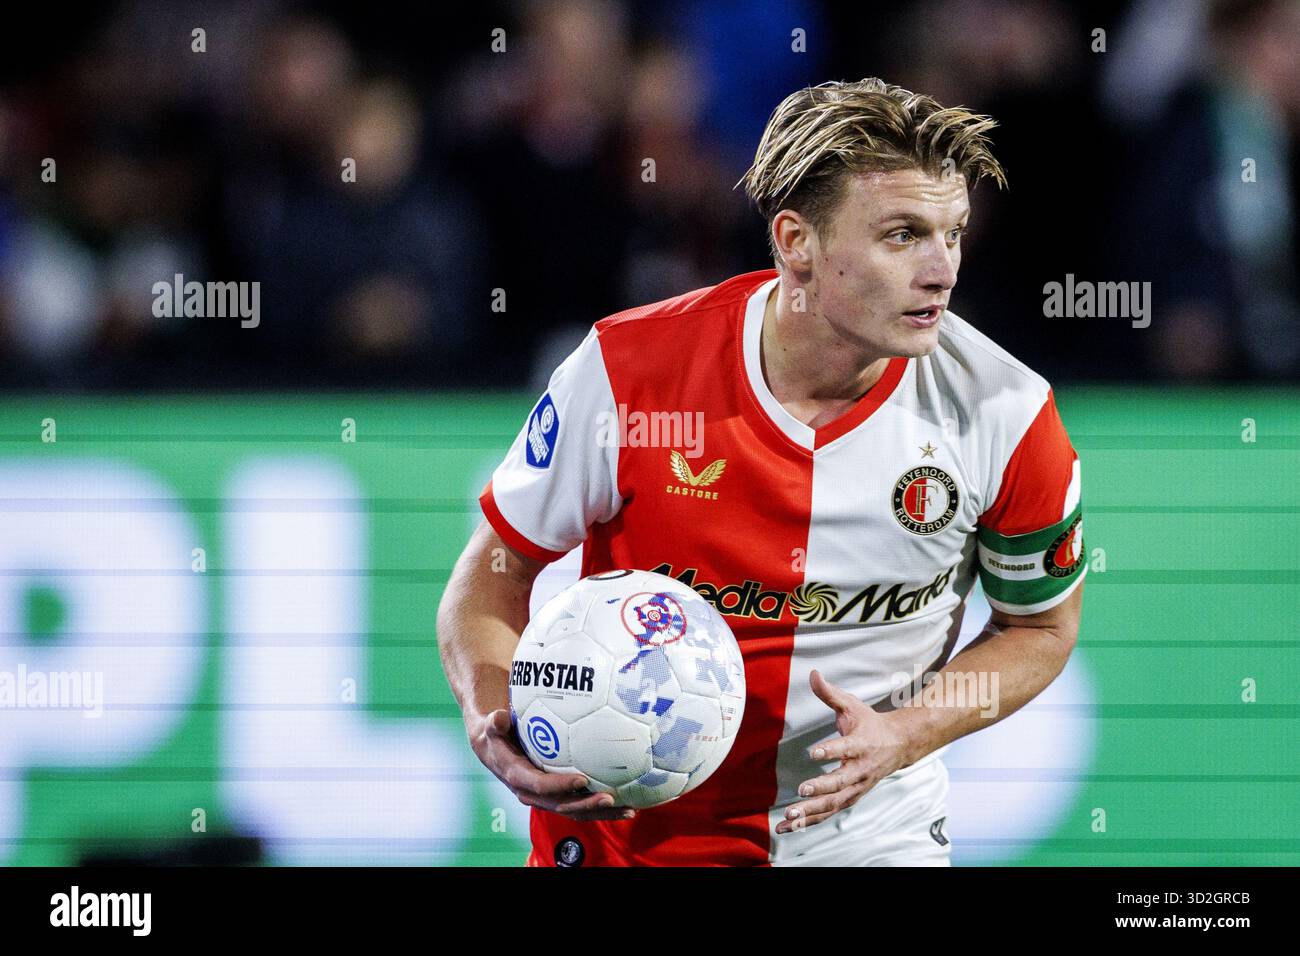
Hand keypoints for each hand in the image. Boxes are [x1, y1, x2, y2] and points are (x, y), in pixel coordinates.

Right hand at [468, 709, 635, 821]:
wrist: (495, 749)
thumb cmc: (497, 734)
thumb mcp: (492, 727)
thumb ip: (495, 723)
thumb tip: (499, 717)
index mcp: (518, 778)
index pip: (541, 786)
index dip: (560, 786)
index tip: (582, 780)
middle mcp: (533, 793)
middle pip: (562, 805)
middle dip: (586, 804)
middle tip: (610, 797)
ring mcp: (547, 797)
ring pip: (575, 810)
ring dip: (601, 812)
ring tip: (627, 809)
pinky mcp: (558, 796)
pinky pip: (581, 805)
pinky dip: (603, 808)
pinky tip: (627, 804)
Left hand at [775, 670, 915, 833]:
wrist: (898, 745)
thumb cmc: (869, 724)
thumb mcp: (852, 705)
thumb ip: (830, 693)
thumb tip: (812, 674)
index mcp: (861, 745)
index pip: (846, 748)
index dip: (831, 751)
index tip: (814, 753)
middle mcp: (860, 770)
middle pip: (841, 782)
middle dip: (821, 788)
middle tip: (801, 791)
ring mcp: (857, 787)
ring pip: (834, 803)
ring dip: (812, 812)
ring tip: (789, 816)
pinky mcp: (850, 798)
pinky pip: (829, 812)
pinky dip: (810, 821)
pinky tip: (789, 827)